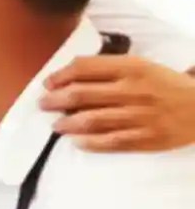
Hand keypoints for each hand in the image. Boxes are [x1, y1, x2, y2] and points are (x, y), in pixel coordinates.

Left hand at [42, 55, 194, 151]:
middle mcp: (133, 90)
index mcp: (131, 67)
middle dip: (56, 100)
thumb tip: (70, 72)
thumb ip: (109, 68)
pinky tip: (76, 141)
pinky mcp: (147, 138)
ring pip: (92, 120)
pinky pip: (111, 141)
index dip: (60, 75)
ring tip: (55, 125)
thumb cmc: (165, 85)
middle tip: (43, 104)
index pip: (84, 68)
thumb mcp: (141, 66)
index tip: (48, 83)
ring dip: (67, 123)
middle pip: (82, 94)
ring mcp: (140, 115)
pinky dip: (90, 142)